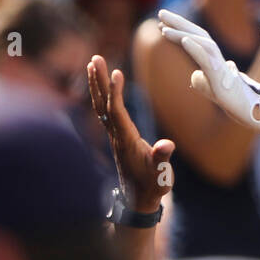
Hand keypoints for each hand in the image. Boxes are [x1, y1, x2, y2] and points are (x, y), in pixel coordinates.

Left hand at [88, 54, 174, 213]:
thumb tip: (166, 145)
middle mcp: (116, 136)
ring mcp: (115, 136)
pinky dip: (102, 94)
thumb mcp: (162, 175)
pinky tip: (100, 84)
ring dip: (96, 84)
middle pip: (103, 104)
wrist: (138, 201)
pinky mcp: (117, 137)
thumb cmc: (153, 186)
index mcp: (127, 141)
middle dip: (98, 82)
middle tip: (95, 58)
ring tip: (93, 62)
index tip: (116, 73)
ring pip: (102, 105)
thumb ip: (162, 159)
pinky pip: (106, 111)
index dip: (116, 93)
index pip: (118, 112)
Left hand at [157, 8, 259, 135]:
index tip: (162, 23)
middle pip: (197, 34)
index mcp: (213, 58)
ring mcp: (219, 66)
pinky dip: (195, 48)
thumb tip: (194, 75)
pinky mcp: (220, 77)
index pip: (196, 38)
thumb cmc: (232, 98)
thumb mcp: (211, 88)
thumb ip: (201, 80)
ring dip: (182, 33)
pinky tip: (184, 40)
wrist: (250, 111)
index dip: (180, 29)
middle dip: (178, 22)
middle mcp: (216, 58)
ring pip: (201, 43)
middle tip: (161, 13)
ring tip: (164, 29)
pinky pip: (207, 59)